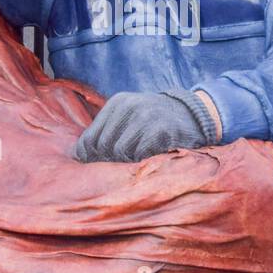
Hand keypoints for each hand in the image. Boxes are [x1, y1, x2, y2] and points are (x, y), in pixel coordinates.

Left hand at [75, 90, 217, 162]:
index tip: (97, 168)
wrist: (194, 115)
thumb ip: (107, 132)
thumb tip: (78, 157)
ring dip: (125, 163)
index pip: (88, 139)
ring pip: (119, 152)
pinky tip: (148, 159)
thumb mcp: (130, 117)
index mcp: (117, 103)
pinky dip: (141, 162)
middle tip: (117, 169)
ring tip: (134, 162)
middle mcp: (129, 107)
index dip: (89, 158)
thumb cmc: (155, 121)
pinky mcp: (160, 130)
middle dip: (107, 162)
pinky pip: (139, 155)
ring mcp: (145, 117)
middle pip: (102, 146)